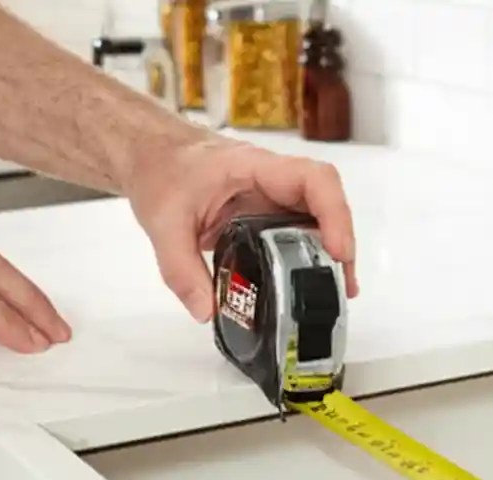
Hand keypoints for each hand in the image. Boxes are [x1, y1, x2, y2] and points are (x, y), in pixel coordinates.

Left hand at [125, 137, 358, 321]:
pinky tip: (309, 282)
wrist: (149, 154)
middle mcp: (271, 179)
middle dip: (340, 241)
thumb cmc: (159, 170)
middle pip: (325, 201)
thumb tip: (205, 311)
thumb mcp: (163, 223)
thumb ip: (181, 270)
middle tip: (343, 284)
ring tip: (335, 291)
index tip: (337, 251)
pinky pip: (297, 230)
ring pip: (316, 217)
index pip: (312, 179)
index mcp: (253, 168)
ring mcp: (270, 195)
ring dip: (330, 251)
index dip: (334, 213)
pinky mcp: (264, 212)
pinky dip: (308, 255)